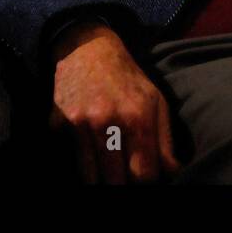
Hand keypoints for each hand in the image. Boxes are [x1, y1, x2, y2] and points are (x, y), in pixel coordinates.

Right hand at [47, 20, 183, 183]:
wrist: (88, 49)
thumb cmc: (128, 79)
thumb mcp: (155, 101)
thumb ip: (165, 141)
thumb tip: (173, 173)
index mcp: (137, 117)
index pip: (143, 174)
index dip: (145, 181)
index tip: (142, 177)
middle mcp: (108, 121)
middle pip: (116, 181)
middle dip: (122, 182)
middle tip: (124, 175)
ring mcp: (80, 123)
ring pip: (90, 177)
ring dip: (100, 178)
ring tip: (107, 169)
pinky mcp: (58, 124)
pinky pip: (68, 159)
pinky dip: (79, 161)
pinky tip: (87, 149)